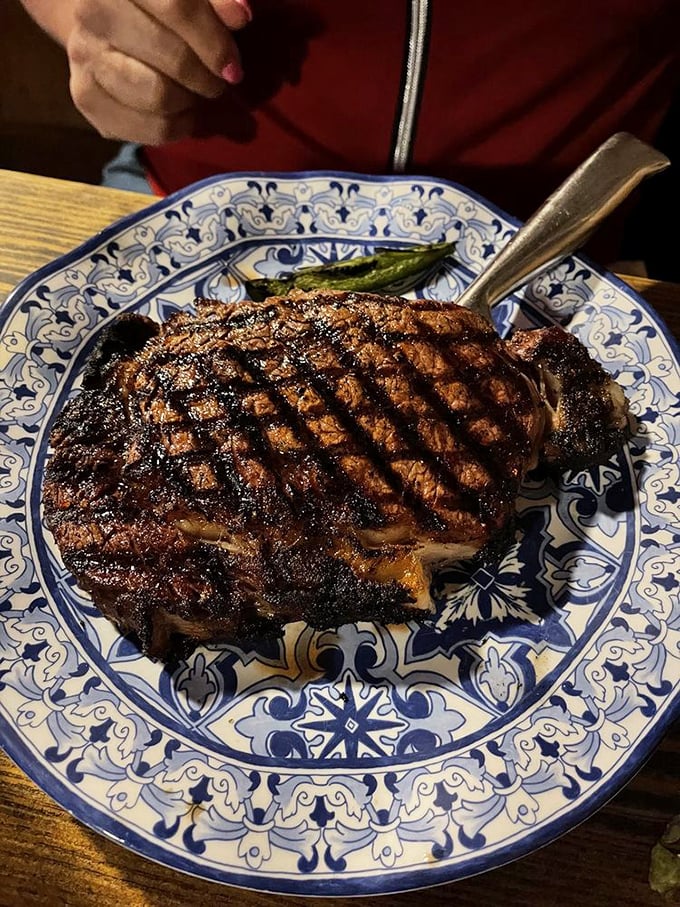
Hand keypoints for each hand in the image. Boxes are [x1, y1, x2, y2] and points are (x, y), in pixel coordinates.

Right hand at [66, 0, 251, 143]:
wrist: (106, 25)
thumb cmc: (159, 6)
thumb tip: (241, 13)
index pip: (176, 7)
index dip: (214, 42)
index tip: (233, 67)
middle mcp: (92, 12)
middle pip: (171, 58)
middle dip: (206, 78)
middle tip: (217, 83)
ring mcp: (84, 55)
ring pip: (158, 96)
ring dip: (190, 103)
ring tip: (195, 95)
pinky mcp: (85, 95)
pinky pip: (147, 127)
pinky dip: (176, 127)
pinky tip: (181, 114)